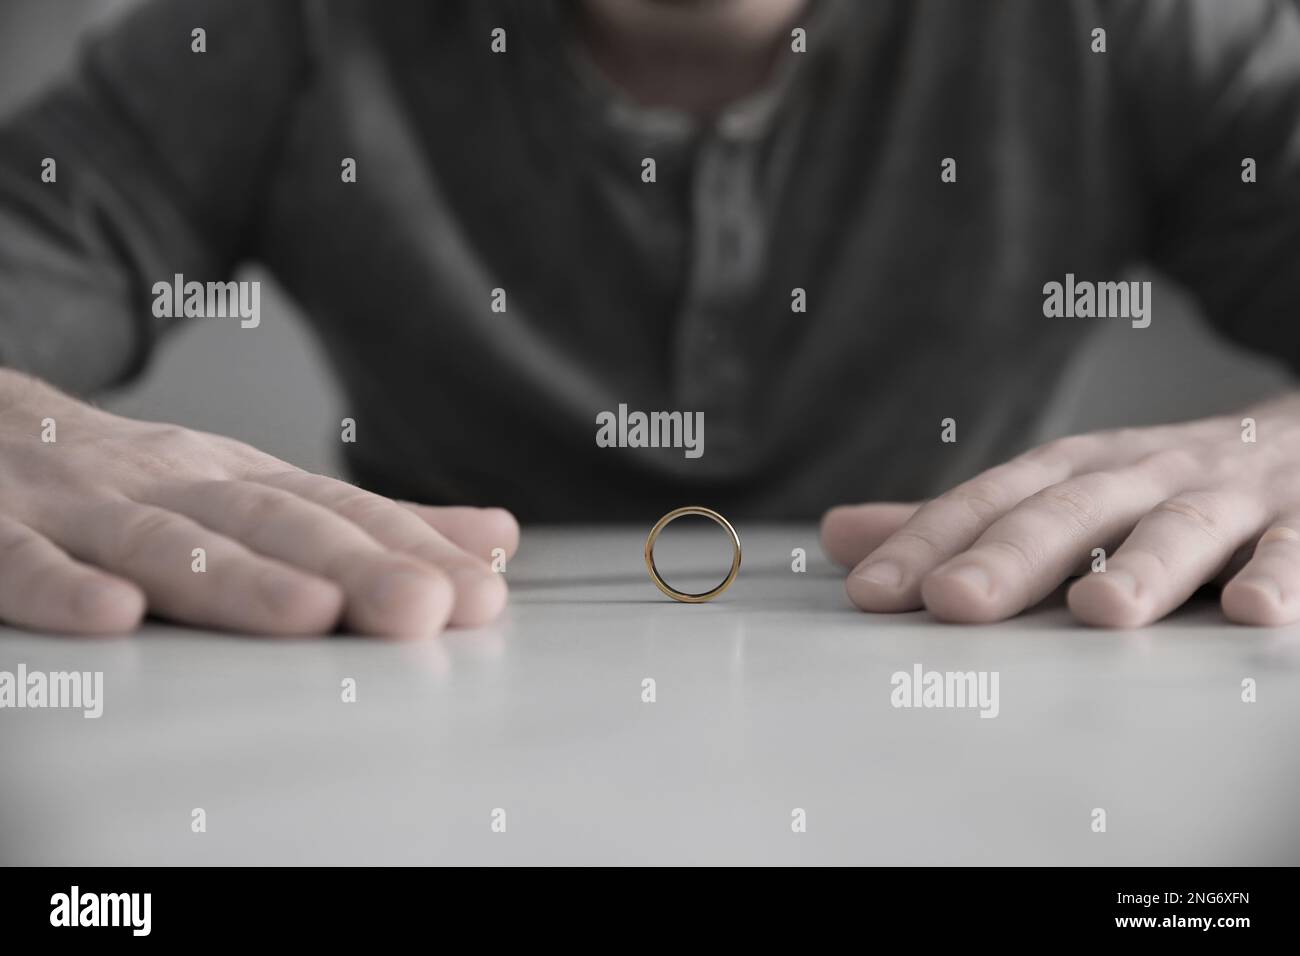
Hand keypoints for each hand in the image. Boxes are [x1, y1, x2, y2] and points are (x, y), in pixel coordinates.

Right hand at [0, 369, 517, 635]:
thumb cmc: (127, 480)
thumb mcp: (251, 489)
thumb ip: (369, 525)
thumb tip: (497, 540)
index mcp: (235, 479)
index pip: (338, 515)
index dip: (412, 552)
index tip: (481, 594)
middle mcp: (170, 484)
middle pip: (270, 526)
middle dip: (352, 566)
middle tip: (424, 606)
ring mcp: (79, 506)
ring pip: (162, 542)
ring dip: (237, 579)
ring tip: (310, 614)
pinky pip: (20, 562)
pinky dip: (62, 586)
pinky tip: (113, 616)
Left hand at [821, 394, 1299, 626]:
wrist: (1297, 435)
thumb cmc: (1159, 482)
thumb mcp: (1058, 491)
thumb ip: (957, 523)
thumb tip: (838, 536)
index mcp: (1073, 471)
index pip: (987, 503)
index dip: (927, 544)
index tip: (868, 593)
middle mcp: (1140, 475)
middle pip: (1069, 512)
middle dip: (1011, 555)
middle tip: (954, 601)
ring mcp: (1224, 496)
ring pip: (1180, 527)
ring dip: (1143, 565)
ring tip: (1101, 610)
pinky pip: (1295, 546)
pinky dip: (1281, 572)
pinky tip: (1256, 611)